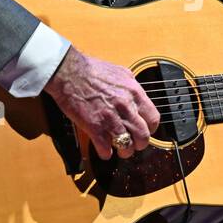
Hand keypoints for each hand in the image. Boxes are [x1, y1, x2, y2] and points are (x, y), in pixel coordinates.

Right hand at [43, 46, 160, 159]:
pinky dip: (106, 153)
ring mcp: (110, 118)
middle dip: (140, 144)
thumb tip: (137, 94)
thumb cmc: (92, 69)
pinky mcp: (94, 127)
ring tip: (121, 150)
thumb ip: (132, 86)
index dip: (150, 128)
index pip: (153, 118)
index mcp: (134, 93)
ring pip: (126, 145)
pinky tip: (104, 151)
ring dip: (125, 151)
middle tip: (135, 144)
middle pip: (143, 135)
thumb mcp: (121, 72)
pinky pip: (105, 148)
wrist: (69, 72)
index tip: (145, 131)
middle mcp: (125, 107)